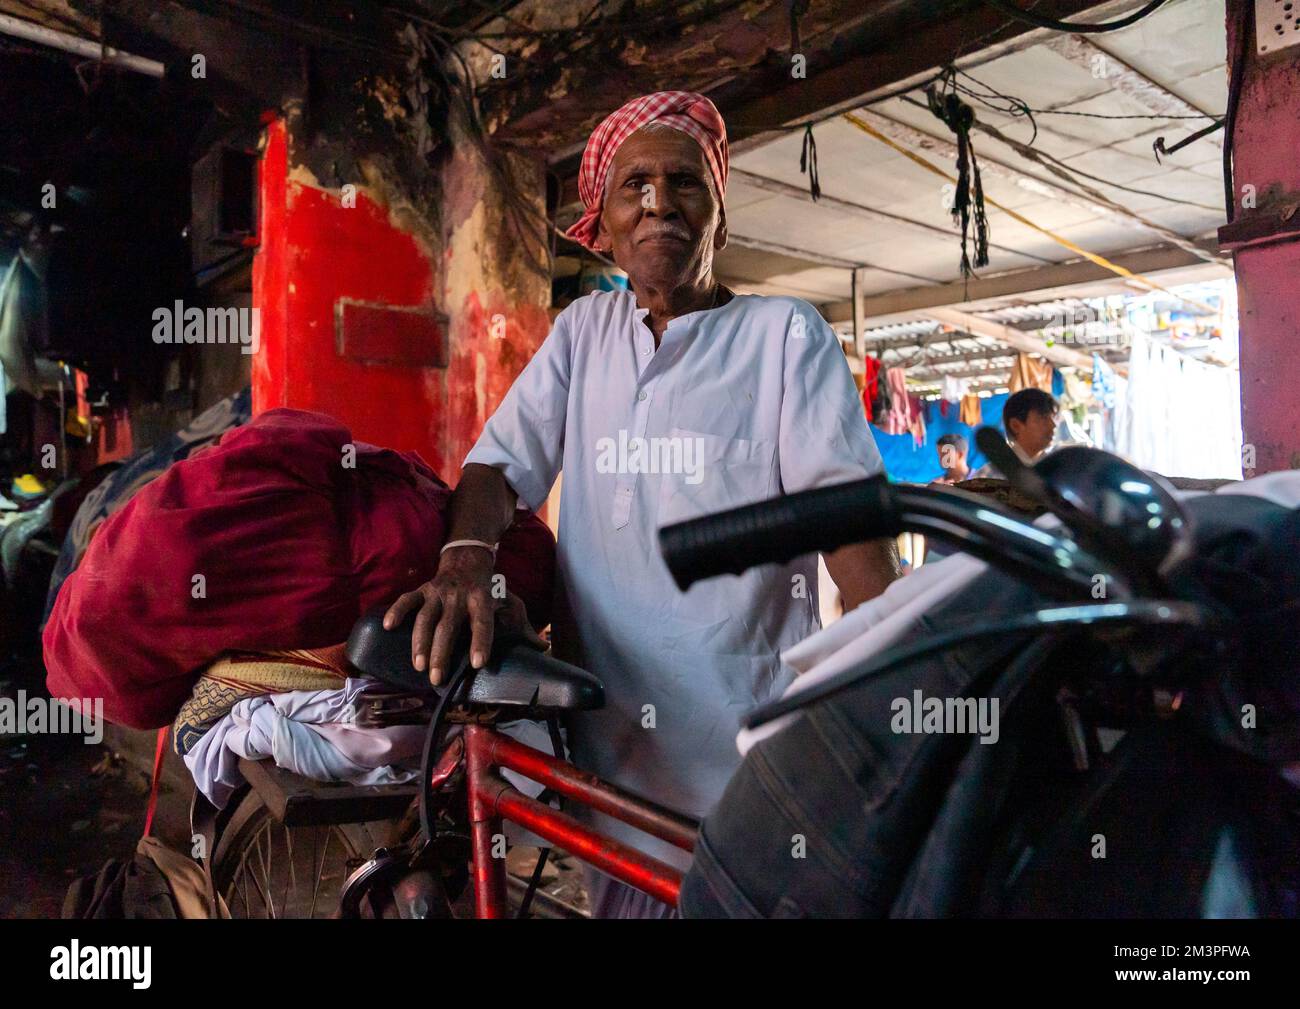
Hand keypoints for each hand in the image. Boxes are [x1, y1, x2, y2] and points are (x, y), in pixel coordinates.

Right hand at [382, 547, 543, 684]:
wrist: (468, 558)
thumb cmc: (489, 589)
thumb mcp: (510, 603)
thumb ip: (524, 627)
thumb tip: (545, 648)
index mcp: (483, 600)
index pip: (483, 624)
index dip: (481, 642)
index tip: (478, 663)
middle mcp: (459, 596)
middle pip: (449, 627)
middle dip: (442, 653)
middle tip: (437, 678)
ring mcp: (439, 592)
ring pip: (425, 618)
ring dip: (419, 642)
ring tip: (418, 666)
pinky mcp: (423, 589)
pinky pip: (407, 599)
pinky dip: (397, 611)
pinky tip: (388, 626)